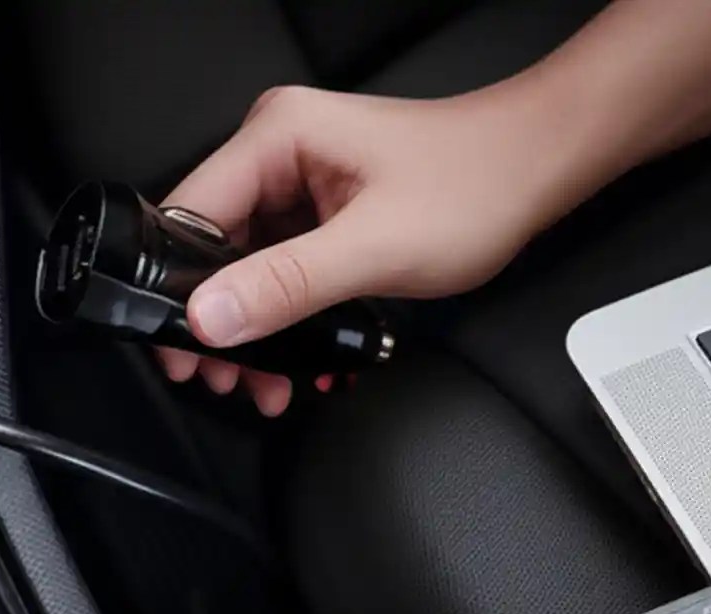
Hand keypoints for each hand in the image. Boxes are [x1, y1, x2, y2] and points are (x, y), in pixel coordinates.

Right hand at [159, 80, 592, 414]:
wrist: (536, 169)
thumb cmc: (475, 184)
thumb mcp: (377, 248)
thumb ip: (288, 285)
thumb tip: (212, 317)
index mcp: (278, 136)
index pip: (190, 213)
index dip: (174, 286)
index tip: (178, 346)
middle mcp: (280, 149)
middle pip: (212, 244)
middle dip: (218, 320)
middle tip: (223, 377)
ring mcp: (301, 178)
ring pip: (246, 263)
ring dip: (253, 325)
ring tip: (265, 380)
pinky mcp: (323, 206)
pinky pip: (281, 264)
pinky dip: (284, 312)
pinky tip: (296, 354)